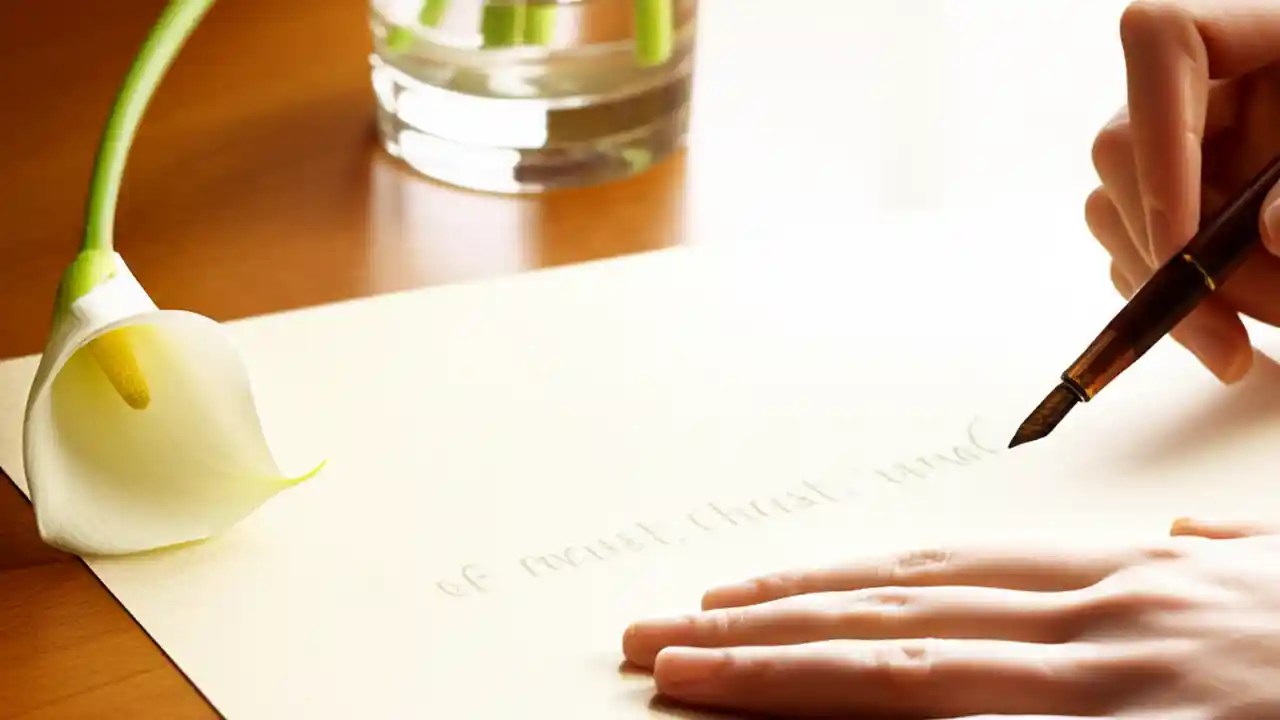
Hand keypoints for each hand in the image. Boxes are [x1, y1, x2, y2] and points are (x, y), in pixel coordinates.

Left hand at [622, 518, 1279, 717]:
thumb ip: (1215, 567)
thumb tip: (1167, 544)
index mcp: (1126, 587)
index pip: (936, 578)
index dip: (828, 588)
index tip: (737, 600)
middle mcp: (1103, 621)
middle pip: (892, 613)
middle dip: (762, 625)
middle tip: (653, 637)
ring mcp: (1120, 683)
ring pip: (911, 667)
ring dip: (783, 669)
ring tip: (681, 671)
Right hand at [1089, 0, 1279, 382]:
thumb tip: (1269, 233)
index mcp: (1257, 30)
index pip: (1163, 40)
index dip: (1160, 137)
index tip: (1183, 242)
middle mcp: (1205, 85)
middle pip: (1126, 149)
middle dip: (1172, 253)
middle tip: (1232, 331)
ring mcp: (1184, 146)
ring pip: (1119, 212)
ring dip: (1174, 292)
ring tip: (1243, 346)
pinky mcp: (1181, 203)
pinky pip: (1138, 250)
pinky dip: (1176, 305)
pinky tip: (1226, 339)